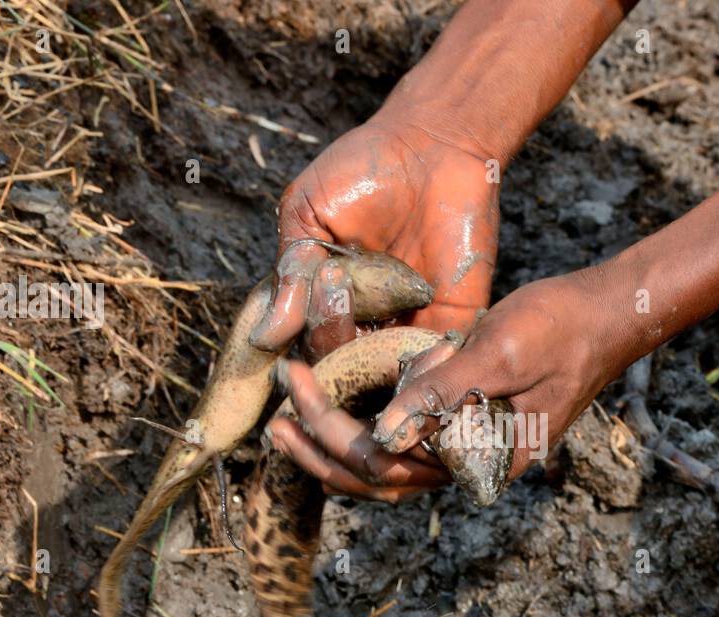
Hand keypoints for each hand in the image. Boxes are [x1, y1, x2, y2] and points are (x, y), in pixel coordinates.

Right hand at [251, 117, 499, 361]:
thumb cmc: (362, 168)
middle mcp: (366, 320)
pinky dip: (424, 363)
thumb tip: (265, 336)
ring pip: (387, 370)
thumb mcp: (308, 213)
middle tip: (336, 291)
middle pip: (345, 365)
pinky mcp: (452, 318)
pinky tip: (413, 345)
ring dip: (375, 359)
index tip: (293, 326)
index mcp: (326, 300)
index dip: (298, 346)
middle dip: (334, 344)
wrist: (434, 143)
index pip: (307, 345)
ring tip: (370, 313)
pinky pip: (437, 359)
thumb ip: (292, 273)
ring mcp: (408, 322)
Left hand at [268, 271, 633, 498]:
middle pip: (378, 479)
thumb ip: (444, 394)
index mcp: (481, 461)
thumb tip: (384, 434)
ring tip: (287, 421)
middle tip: (272, 420)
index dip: (330, 431)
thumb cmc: (562, 328)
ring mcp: (466, 448)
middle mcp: (468, 465)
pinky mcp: (464, 423)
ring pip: (387, 467)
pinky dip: (364, 426)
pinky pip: (404, 440)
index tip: (294, 385)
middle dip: (320, 452)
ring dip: (335, 446)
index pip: (387, 466)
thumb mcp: (502, 353)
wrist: (607, 314)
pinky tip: (335, 401)